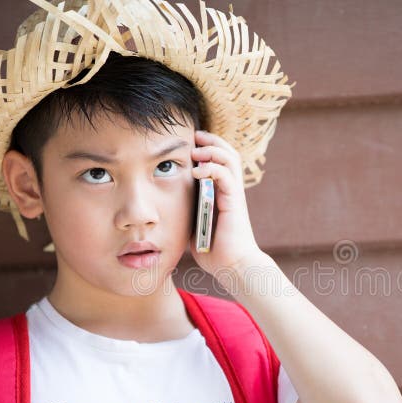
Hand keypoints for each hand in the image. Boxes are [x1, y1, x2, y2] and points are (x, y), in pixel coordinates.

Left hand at [190, 130, 265, 280]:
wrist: (232, 266)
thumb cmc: (214, 251)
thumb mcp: (194, 225)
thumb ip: (187, 211)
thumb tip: (166, 206)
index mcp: (222, 193)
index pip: (219, 161)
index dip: (207, 148)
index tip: (188, 142)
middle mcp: (230, 190)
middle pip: (228, 153)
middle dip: (211, 141)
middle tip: (195, 136)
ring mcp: (234, 194)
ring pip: (230, 159)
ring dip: (213, 150)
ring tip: (196, 151)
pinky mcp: (234, 202)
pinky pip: (226, 176)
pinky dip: (212, 169)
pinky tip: (197, 171)